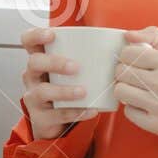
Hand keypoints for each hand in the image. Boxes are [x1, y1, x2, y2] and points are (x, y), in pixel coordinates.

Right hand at [19, 26, 100, 140]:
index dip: (36, 35)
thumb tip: (128, 36)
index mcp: (41, 58)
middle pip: (34, 62)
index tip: (52, 35)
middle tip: (76, 67)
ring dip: (64, 90)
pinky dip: (75, 112)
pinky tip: (91, 110)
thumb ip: (99, 50)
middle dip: (54, 62)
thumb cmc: (72, 86)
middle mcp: (33, 76)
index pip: (28, 41)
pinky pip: (56, 114)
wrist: (61, 122)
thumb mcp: (78, 67)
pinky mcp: (41, 118)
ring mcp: (34, 97)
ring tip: (83, 91)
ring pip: (42, 91)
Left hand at [113, 26, 157, 146]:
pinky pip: (128, 112)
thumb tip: (128, 35)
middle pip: (121, 72)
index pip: (128, 53)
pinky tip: (145, 107)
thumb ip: (155, 39)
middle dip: (124, 74)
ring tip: (138, 92)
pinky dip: (134, 109)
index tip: (133, 62)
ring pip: (120, 91)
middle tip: (135, 78)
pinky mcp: (157, 124)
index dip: (127, 57)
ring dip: (126, 91)